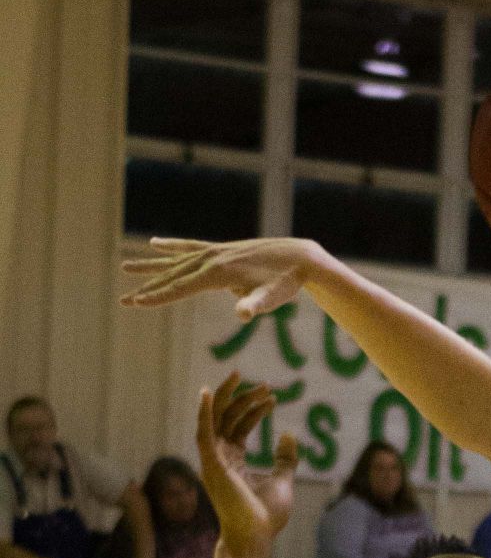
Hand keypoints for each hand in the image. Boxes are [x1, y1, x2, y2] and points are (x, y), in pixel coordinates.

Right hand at [120, 236, 322, 320]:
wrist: (299, 257)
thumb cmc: (286, 282)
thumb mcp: (273, 298)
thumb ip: (255, 304)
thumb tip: (243, 314)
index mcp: (219, 273)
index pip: (181, 288)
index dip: (157, 297)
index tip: (135, 303)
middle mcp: (212, 259)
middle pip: (173, 277)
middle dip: (148, 289)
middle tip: (124, 301)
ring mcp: (216, 252)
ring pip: (176, 261)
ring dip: (151, 266)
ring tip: (125, 267)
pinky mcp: (222, 250)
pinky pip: (191, 247)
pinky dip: (172, 246)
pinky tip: (155, 244)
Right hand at [196, 371, 297, 557]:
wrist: (256, 536)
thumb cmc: (266, 515)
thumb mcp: (283, 480)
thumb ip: (285, 458)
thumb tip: (288, 434)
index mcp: (232, 460)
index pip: (239, 426)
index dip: (254, 410)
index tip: (273, 398)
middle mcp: (219, 457)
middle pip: (226, 418)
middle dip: (243, 398)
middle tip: (265, 384)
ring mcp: (213, 460)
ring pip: (215, 419)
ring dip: (227, 397)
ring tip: (239, 376)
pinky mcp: (210, 464)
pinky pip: (204, 433)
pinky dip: (204, 412)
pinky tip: (208, 392)